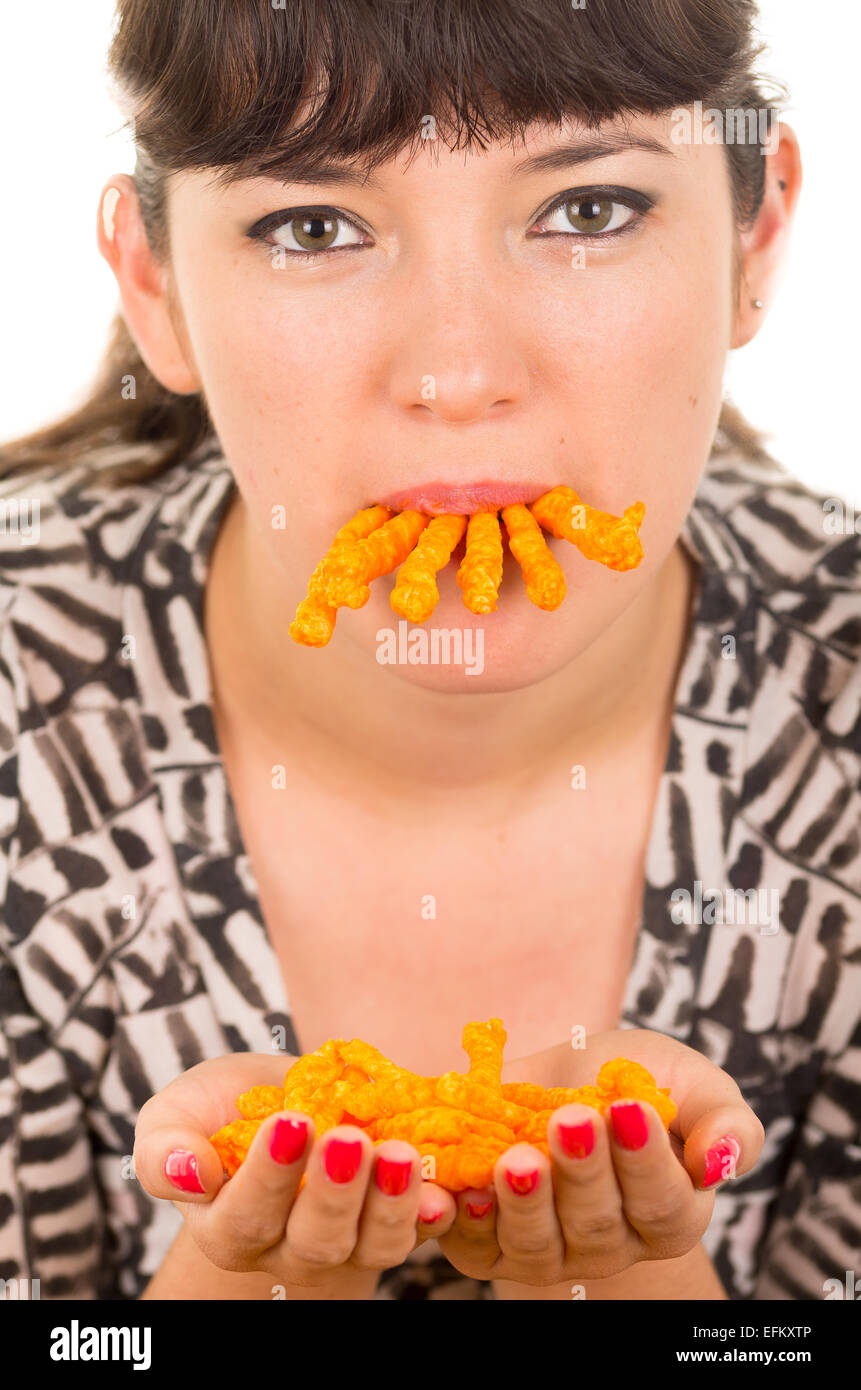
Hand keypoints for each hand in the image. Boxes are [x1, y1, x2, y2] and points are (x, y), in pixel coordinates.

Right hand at [134, 1053, 458, 1287]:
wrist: (286, 1097)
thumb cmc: (222, 1109)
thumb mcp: (176, 1114)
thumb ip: (164, 1149)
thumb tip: (189, 1172)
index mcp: (229, 1228)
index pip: (246, 1216)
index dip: (268, 1175)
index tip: (288, 1122)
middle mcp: (289, 1249)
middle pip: (315, 1240)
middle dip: (334, 1191)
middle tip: (347, 1139)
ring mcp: (350, 1241)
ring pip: (374, 1244)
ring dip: (392, 1203)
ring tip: (401, 1154)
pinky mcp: (395, 1222)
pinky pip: (421, 1228)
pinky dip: (435, 1210)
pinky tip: (445, 1187)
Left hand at [433, 1028, 763, 1285]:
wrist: (561, 1085)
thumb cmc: (635, 1085)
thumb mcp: (693, 1086)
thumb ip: (726, 1122)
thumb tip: (722, 1160)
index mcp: (669, 1215)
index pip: (662, 1201)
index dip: (645, 1160)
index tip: (630, 1110)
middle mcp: (610, 1245)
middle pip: (597, 1223)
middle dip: (583, 1171)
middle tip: (570, 1119)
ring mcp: (548, 1250)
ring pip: (535, 1244)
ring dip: (523, 1202)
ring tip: (515, 1158)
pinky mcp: (489, 1245)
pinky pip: (471, 1244)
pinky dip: (457, 1220)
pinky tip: (450, 1192)